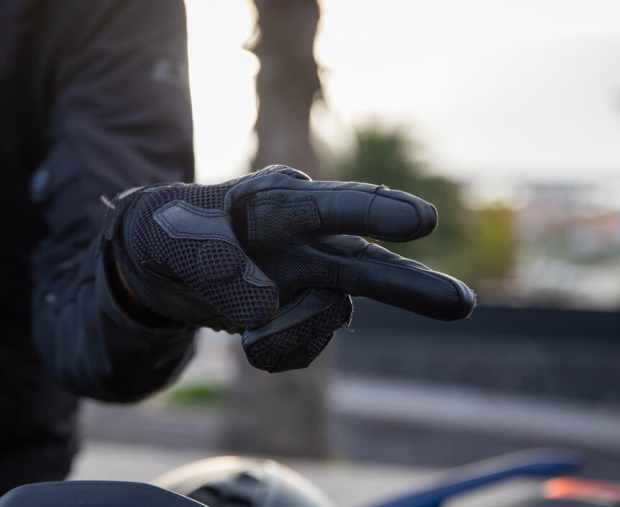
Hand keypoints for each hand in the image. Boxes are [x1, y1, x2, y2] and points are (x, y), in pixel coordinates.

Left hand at [102, 166, 474, 371]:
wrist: (159, 267)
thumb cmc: (169, 231)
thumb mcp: (170, 235)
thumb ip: (212, 260)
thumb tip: (264, 307)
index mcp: (279, 202)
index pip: (332, 207)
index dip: (377, 213)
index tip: (421, 221)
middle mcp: (309, 240)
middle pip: (369, 266)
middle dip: (411, 286)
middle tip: (460, 305)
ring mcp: (313, 280)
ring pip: (332, 316)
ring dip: (292, 335)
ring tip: (244, 337)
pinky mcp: (305, 315)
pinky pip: (302, 350)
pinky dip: (273, 353)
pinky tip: (249, 338)